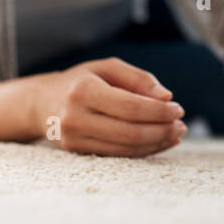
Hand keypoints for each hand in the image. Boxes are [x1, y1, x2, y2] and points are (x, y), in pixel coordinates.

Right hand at [32, 57, 187, 156]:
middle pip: (129, 132)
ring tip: (175, 133)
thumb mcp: (108, 68)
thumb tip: (166, 98)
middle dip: (161, 130)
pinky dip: (143, 150)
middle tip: (181, 124)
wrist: (42, 103)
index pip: (130, 107)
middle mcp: (75, 117)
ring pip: (125, 148)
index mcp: (83, 90)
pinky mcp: (77, 152)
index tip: (178, 109)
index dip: (158, 111)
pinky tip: (160, 142)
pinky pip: (117, 155)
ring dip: (156, 143)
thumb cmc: (82, 80)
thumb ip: (139, 79)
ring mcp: (74, 138)